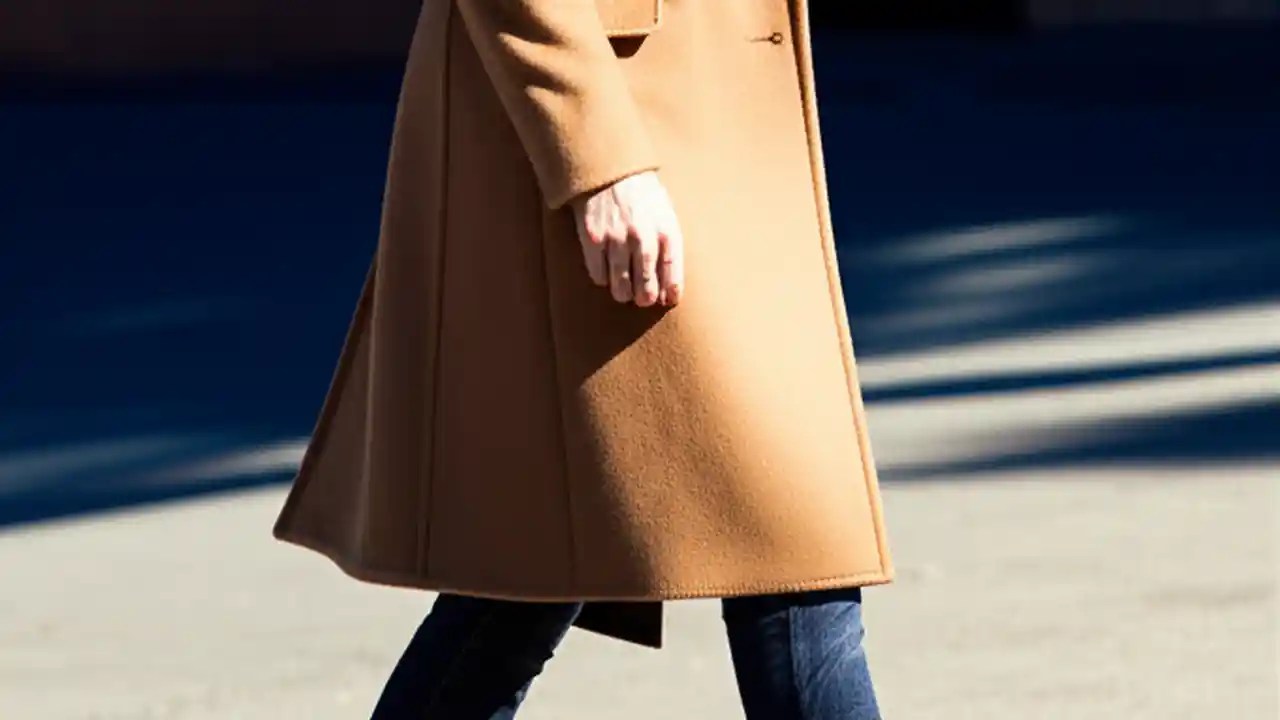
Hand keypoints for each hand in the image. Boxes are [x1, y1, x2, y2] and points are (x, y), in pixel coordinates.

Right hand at [570, 171, 683, 306]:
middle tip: (642, 298)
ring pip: (620, 288)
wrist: (610, 169)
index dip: (671, 292)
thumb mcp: (666, 215)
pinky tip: (607, 270)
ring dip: (623, 293)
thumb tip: (670, 288)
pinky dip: (603, 278)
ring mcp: (616, 240)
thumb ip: (670, 248)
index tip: (668, 301)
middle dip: (645, 298)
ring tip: (624, 290)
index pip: (673, 274)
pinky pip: (598, 275)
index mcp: (666, 231)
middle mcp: (643, 238)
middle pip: (645, 289)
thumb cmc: (642, 195)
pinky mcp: (592, 240)